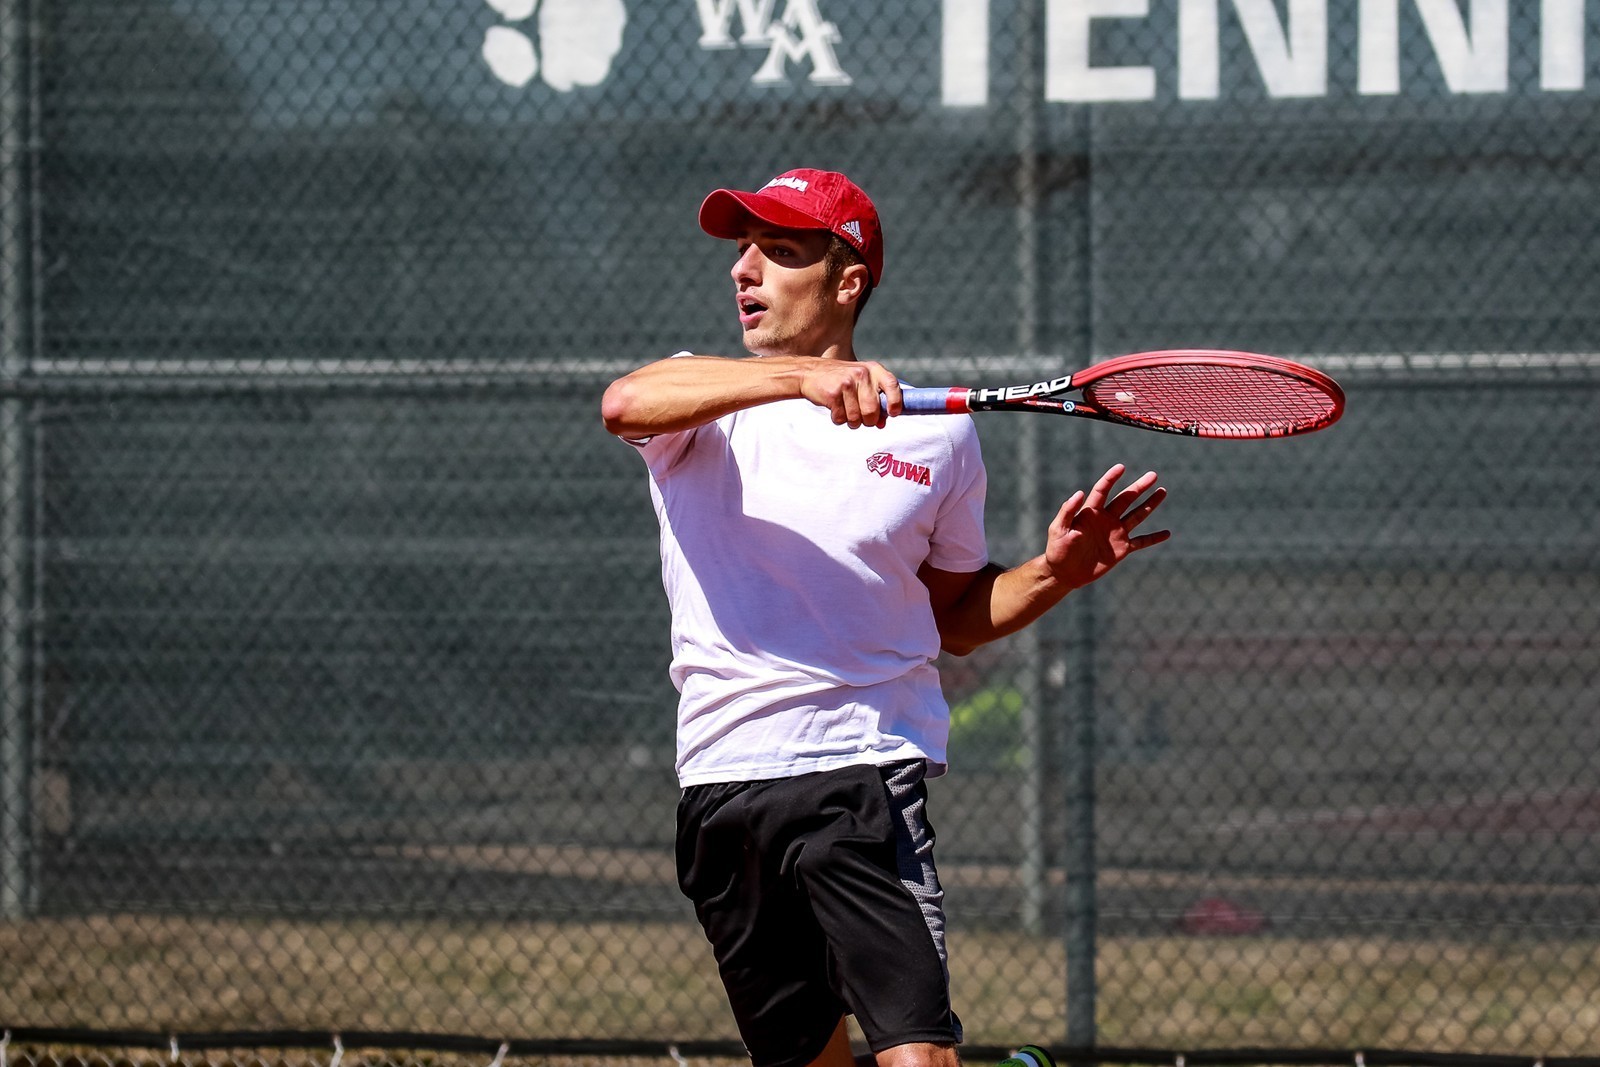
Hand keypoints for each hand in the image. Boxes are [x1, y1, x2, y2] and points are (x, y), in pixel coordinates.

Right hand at [798, 359, 902, 427]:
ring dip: (851, 421)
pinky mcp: (833, 393)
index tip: (893, 413)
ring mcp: (847, 383)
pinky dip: (838, 419)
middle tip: (861, 418)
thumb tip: (882, 423)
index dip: (896, 402)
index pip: (892, 384)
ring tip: (845, 411)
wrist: (809, 373)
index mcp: (873, 370)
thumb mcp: (861, 383)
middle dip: (868, 420)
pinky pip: (841, 418)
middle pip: (873, 409)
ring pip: (856, 417)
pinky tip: (834, 408)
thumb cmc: (840, 381)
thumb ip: (875, 400)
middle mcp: (862, 374)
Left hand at [1044, 464, 1169, 589]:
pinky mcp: (1121, 549)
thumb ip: (1067, 511)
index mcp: (1090, 512)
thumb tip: (1079, 492)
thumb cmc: (1057, 549)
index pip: (1102, 490)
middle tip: (1153, 475)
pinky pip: (1141, 542)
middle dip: (1139, 487)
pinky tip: (1167, 533)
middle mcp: (1106, 519)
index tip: (1121, 467)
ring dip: (1150, 504)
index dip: (1111, 479)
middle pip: (1125, 499)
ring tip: (1163, 492)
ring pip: (1137, 516)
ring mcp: (1115, 533)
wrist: (1064, 572)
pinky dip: (1154, 538)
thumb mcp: (1058, 529)